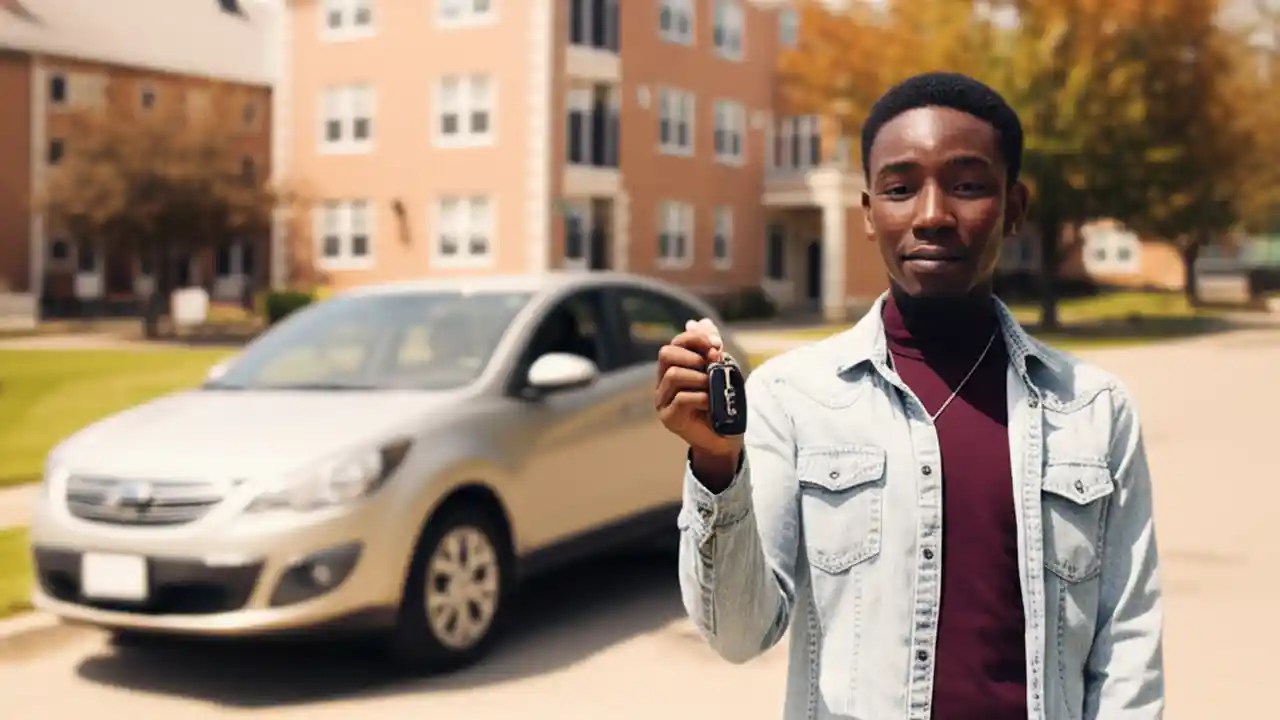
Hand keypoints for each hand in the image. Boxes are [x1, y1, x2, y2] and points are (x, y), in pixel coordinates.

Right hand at [655, 318, 743, 469]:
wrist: (727, 437)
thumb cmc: (723, 402)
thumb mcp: (721, 369)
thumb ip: (710, 347)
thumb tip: (698, 321)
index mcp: (674, 368)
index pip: (675, 343)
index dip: (695, 339)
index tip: (717, 345)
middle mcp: (663, 383)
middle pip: (666, 354)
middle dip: (694, 356)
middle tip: (714, 366)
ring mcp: (663, 401)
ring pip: (673, 375)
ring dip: (699, 377)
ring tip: (712, 387)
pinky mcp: (669, 418)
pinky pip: (681, 398)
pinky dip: (701, 396)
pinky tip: (711, 402)